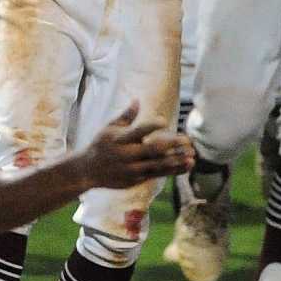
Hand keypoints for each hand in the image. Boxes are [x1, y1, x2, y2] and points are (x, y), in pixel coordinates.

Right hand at [79, 102, 193, 190]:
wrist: (88, 171)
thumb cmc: (101, 145)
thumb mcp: (109, 128)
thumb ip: (125, 116)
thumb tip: (137, 100)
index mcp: (120, 139)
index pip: (137, 132)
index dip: (150, 126)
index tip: (164, 121)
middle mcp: (126, 155)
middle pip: (152, 150)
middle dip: (171, 145)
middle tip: (187, 140)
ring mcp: (132, 169)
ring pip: (158, 165)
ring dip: (177, 161)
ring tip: (192, 156)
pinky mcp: (136, 179)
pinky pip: (158, 174)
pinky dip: (173, 170)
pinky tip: (186, 165)